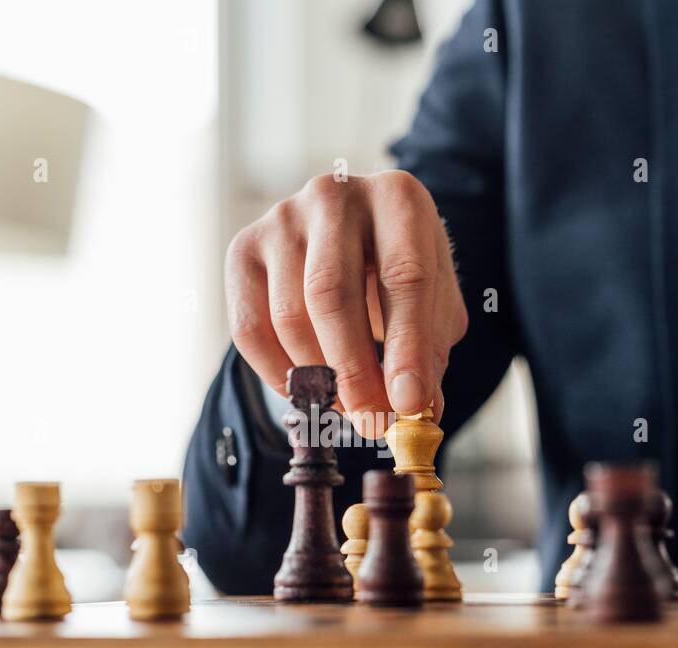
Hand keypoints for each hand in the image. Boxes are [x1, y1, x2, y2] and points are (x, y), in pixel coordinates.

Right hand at [225, 170, 467, 437]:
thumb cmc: (399, 276)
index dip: (407, 347)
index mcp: (399, 198)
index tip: (409, 404)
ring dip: (319, 378)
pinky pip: (249, 329)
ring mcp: (282, 218)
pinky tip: (309, 391)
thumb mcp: (434, 307)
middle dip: (353, 370)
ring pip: (289, 316)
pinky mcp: (244, 248)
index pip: (404, 277)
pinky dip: (279, 374)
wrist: (353, 240)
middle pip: (331, 294)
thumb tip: (420, 413)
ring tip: (348, 408)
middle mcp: (336, 195)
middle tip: (371, 423)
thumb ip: (430, 355)